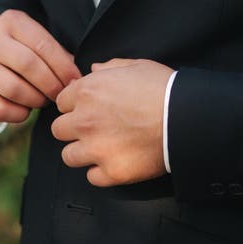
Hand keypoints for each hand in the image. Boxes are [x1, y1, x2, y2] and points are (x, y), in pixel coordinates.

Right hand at [0, 9, 80, 123]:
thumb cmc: (19, 48)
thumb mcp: (34, 39)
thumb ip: (55, 53)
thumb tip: (76, 78)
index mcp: (12, 22)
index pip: (43, 45)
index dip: (63, 66)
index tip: (75, 80)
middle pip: (28, 65)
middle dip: (51, 84)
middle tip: (61, 94)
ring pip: (14, 89)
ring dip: (36, 100)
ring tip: (43, 100)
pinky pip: (0, 109)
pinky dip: (19, 114)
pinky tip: (26, 109)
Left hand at [51, 58, 173, 186]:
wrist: (183, 118)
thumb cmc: (162, 89)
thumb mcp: (135, 66)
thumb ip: (108, 67)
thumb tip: (94, 70)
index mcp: (87, 91)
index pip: (61, 102)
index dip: (74, 105)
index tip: (85, 108)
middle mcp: (84, 120)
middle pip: (59, 130)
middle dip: (73, 128)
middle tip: (92, 128)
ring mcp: (95, 148)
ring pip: (68, 156)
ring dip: (82, 152)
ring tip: (102, 146)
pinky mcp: (110, 172)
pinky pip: (91, 177)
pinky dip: (101, 171)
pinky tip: (115, 160)